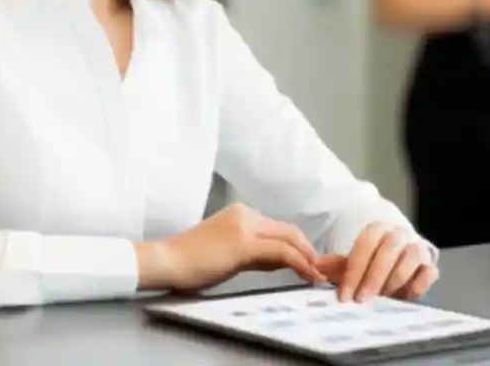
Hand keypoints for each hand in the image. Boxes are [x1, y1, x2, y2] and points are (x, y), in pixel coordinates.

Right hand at [135, 204, 325, 291]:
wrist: (167, 260)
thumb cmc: (191, 262)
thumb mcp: (228, 252)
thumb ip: (254, 253)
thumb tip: (281, 261)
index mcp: (241, 214)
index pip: (279, 229)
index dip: (299, 246)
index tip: (311, 264)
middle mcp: (245, 214)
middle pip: (289, 231)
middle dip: (309, 251)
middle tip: (323, 269)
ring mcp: (245, 227)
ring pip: (289, 239)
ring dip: (309, 258)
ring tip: (319, 275)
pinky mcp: (243, 244)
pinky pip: (281, 252)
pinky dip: (300, 264)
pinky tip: (307, 275)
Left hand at [315, 223, 437, 302]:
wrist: (396, 269)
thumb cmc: (369, 267)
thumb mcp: (350, 266)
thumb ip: (334, 266)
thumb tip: (314, 267)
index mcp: (377, 230)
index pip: (365, 243)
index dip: (354, 269)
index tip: (344, 294)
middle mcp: (399, 235)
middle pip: (388, 249)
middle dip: (372, 277)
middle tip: (360, 299)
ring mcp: (416, 248)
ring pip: (410, 257)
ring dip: (394, 280)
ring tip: (382, 298)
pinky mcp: (429, 266)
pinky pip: (428, 272)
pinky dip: (417, 285)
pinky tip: (404, 297)